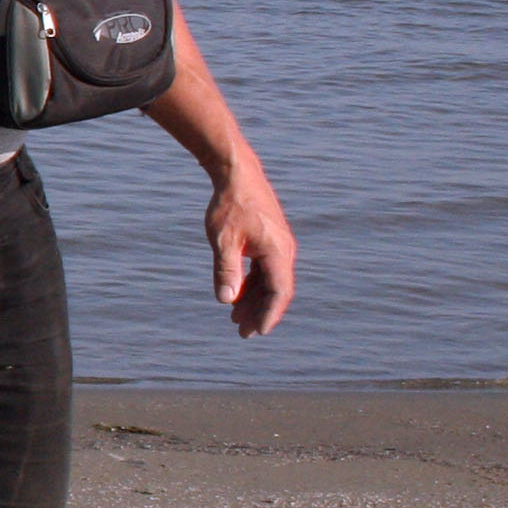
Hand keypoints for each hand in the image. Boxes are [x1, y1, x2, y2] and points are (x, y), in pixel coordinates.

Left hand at [205, 163, 296, 337]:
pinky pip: (264, 270)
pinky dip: (252, 284)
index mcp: (278, 252)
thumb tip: (227, 300)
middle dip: (259, 313)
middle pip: (276, 291)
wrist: (237, 174)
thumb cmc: (230, 205)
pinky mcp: (269, 241)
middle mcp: (283, 251)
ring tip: (235, 319)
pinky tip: (236, 295)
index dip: (269, 315)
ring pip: (269, 282)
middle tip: (242, 333)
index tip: (256, 332)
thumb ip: (226, 271)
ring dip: (254, 300)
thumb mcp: (224, 240)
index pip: (279, 293)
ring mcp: (278, 246)